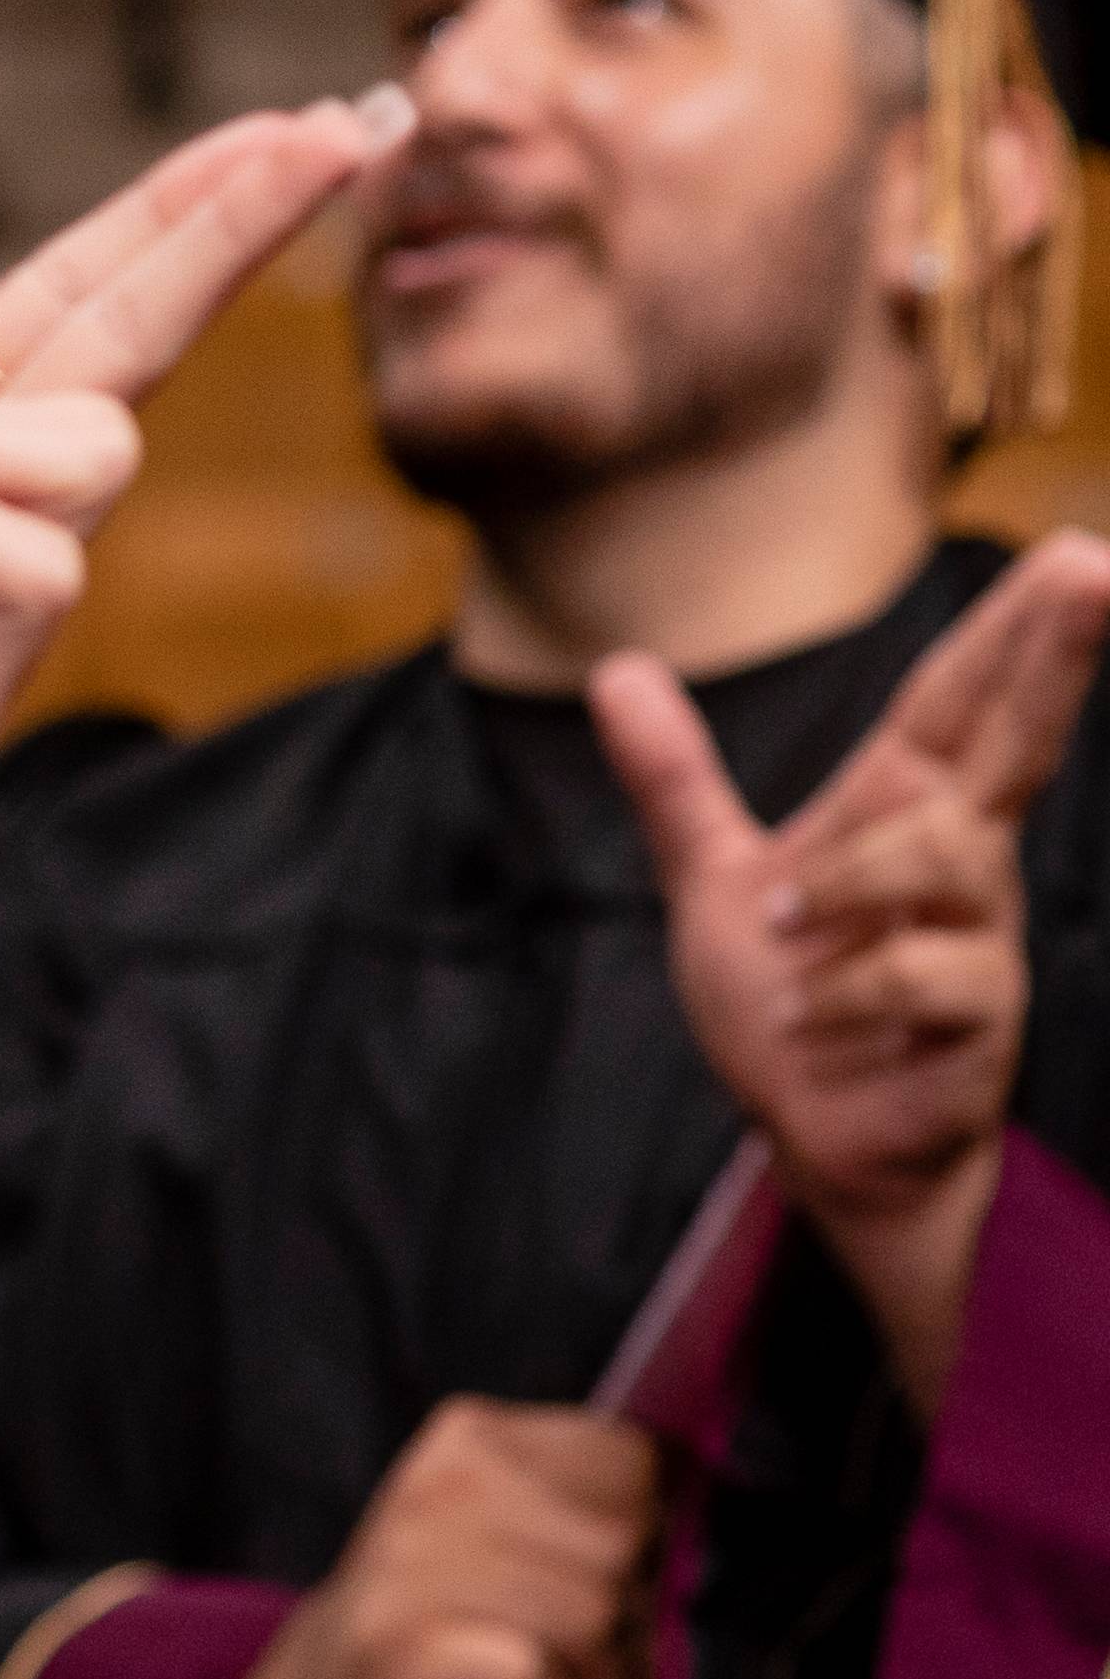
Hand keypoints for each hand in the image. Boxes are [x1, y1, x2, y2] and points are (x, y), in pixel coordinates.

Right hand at [202, 1399, 662, 1678]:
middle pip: (625, 1547)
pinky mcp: (385, 1654)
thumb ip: (602, 1518)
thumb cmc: (445, 1629)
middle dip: (651, 1635)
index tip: (654, 1604)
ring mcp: (399, 1567)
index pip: (642, 1463)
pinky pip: (530, 1677)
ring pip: (588, 1615)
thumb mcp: (510, 1539)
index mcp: (473, 1436)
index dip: (675, 1544)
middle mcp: (434, 1484)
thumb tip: (745, 1550)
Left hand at [596, 532, 1109, 1414]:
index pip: (964, 699)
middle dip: (1054, 659)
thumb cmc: (788, 1003)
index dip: (1015, 629)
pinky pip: (919, 976)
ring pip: (940, 857)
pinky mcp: (981, 1022)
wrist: (808, 1128)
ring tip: (783, 937)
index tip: (1075, 549)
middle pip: (1018, 741)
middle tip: (1099, 566)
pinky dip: (842, 994)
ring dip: (842, 887)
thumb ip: (674, 779)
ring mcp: (981, 939)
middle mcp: (961, 861)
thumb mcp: (715, 878)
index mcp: (906, 811)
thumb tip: (618, 670)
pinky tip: (809, 1020)